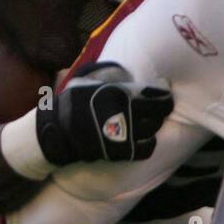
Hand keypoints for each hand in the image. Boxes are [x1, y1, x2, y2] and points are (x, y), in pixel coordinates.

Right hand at [36, 62, 172, 164]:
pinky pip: (145, 149)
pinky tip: (145, 140)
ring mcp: (124, 133)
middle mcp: (126, 113)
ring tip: (150, 123)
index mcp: (121, 93)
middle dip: (161, 111)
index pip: (157, 96)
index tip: (165, 97)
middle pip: (159, 114)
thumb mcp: (91, 81)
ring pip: (153, 131)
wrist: (58, 130)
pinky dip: (148, 144)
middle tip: (158, 110)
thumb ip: (112, 77)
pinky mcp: (120, 151)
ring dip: (153, 126)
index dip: (164, 96)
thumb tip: (128, 72)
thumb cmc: (74, 102)